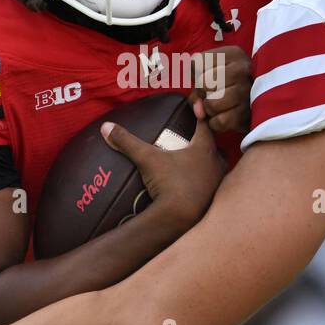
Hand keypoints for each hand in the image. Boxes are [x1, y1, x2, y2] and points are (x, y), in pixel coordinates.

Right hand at [101, 113, 224, 229]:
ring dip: (208, 163)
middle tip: (194, 140)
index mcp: (204, 149)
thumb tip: (106, 127)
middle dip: (206, 142)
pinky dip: (207, 183)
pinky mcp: (215, 201)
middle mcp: (217, 164)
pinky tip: (197, 186)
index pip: (205, 126)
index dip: (200, 114)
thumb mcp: (147, 159)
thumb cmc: (169, 183)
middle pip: (215, 147)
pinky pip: (215, 187)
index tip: (196, 107)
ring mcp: (218, 183)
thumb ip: (128, 142)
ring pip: (217, 167)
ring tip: (195, 163)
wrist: (179, 218)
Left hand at [189, 44, 251, 132]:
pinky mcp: (249, 113)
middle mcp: (244, 69)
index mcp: (234, 54)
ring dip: (209, 109)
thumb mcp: (209, 75)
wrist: (257, 103)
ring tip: (218, 106)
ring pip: (212, 104)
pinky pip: (220, 121)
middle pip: (205, 82)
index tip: (209, 77)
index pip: (199, 62)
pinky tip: (223, 117)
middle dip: (203, 92)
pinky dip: (215, 123)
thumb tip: (199, 111)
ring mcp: (248, 91)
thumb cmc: (225, 86)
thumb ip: (196, 89)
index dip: (197, 74)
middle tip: (213, 94)